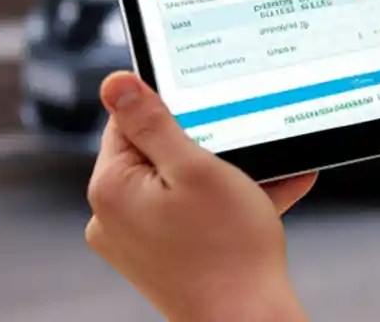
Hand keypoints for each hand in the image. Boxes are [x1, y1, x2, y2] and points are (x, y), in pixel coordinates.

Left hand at [85, 72, 315, 321]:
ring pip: (180, 185)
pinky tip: (269, 195)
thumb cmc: (228, 247)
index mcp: (111, 187)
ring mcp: (136, 241)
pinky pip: (190, 215)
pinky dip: (225, 204)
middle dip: (208, 144)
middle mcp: (112, 216)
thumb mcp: (196, 167)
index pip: (129, 120)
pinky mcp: (161, 259)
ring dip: (225, 175)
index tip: (214, 114)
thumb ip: (152, 121)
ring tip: (269, 173)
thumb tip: (114, 81)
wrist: (247, 319)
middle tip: (247, 145)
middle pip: (157, 153)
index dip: (176, 110)